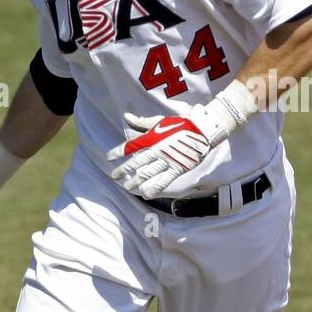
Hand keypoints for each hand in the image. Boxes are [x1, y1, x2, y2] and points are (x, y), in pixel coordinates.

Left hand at [105, 98, 238, 199]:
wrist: (203, 129)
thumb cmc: (180, 124)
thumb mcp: (159, 121)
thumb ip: (142, 122)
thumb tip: (126, 116)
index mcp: (152, 138)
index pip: (131, 145)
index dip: (118, 152)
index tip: (108, 158)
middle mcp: (157, 150)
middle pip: (136, 162)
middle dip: (123, 170)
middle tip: (114, 176)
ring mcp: (167, 160)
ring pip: (148, 173)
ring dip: (135, 181)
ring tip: (126, 187)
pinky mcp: (178, 168)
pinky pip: (164, 180)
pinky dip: (155, 188)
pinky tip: (146, 194)